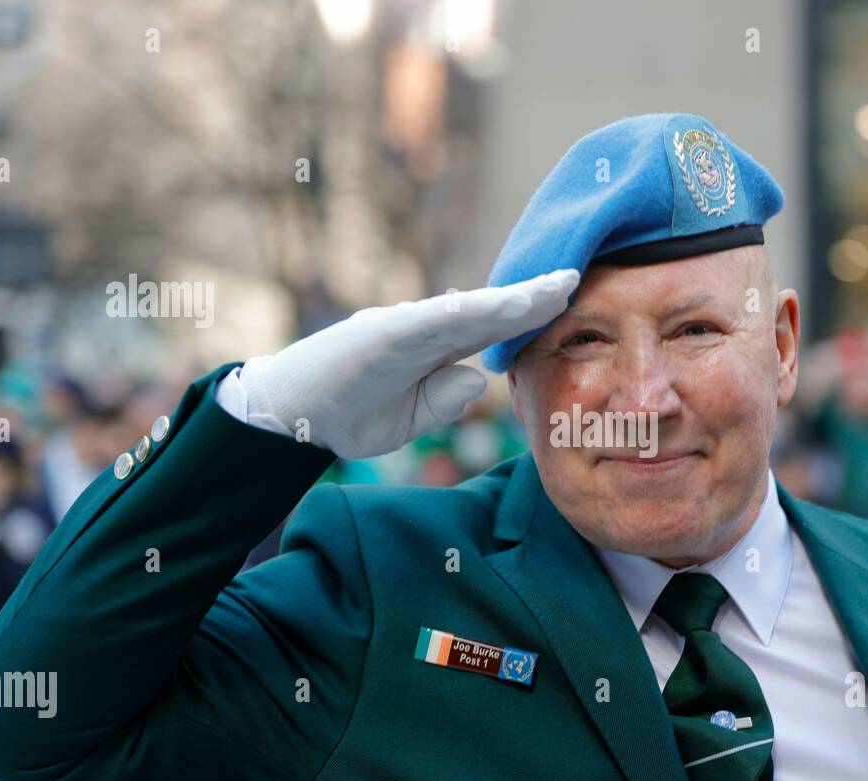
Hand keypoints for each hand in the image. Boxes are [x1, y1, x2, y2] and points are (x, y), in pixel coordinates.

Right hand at [241, 269, 577, 458]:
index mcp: (435, 349)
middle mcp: (423, 330)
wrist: (290, 418)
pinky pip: (427, 323)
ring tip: (553, 288)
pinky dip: (462, 314)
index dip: (533, 315)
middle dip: (534, 296)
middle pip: (490, 310)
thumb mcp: (410, 418)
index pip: (495, 328)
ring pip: (466, 310)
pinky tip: (496, 307)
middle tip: (577, 275)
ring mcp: (401, 328)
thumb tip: (477, 380)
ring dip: (511, 300)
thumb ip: (444, 400)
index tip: (573, 303)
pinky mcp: (377, 335)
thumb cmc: (349, 413)